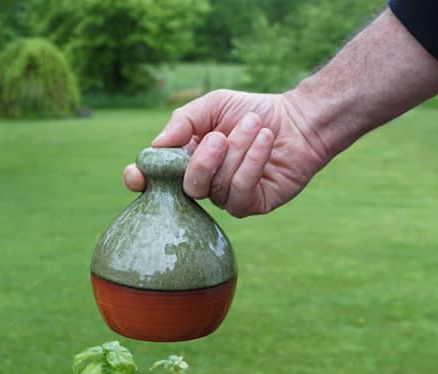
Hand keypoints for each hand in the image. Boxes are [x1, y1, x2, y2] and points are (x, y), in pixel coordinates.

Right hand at [123, 90, 330, 216]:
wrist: (299, 119)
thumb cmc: (252, 111)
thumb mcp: (213, 105)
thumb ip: (183, 121)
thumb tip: (157, 145)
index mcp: (185, 161)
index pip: (154, 179)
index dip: (141, 180)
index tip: (137, 173)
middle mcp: (203, 183)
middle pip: (186, 186)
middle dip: (202, 160)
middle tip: (220, 136)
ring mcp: (226, 197)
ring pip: (216, 187)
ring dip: (236, 151)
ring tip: (254, 125)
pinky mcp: (252, 204)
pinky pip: (239, 193)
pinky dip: (251, 163)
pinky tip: (265, 140)